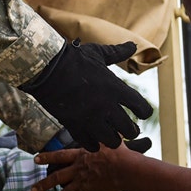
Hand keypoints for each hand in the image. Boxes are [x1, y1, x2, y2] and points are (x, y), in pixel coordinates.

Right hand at [20, 40, 152, 150]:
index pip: (142, 107)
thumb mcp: (98, 53)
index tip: (142, 113)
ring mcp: (90, 118)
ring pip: (112, 141)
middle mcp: (106, 106)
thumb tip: (133, 45)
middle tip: (128, 128)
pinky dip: (94, 144)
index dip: (144, 112)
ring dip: (113, 139)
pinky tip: (94, 138)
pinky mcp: (75, 126)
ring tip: (111, 134)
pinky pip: (90, 144)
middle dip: (131, 130)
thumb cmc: (74, 58)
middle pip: (130, 130)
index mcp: (116, 88)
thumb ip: (118, 52)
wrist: (46, 68)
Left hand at [32, 137, 153, 190]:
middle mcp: (78, 169)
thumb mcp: (110, 140)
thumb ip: (107, 134)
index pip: (60, 155)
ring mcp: (81, 182)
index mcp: (81, 155)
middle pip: (56, 177)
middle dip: (43, 184)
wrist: (125, 168)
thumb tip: (114, 128)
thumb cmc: (120, 153)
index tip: (36, 159)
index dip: (47, 157)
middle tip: (33, 190)